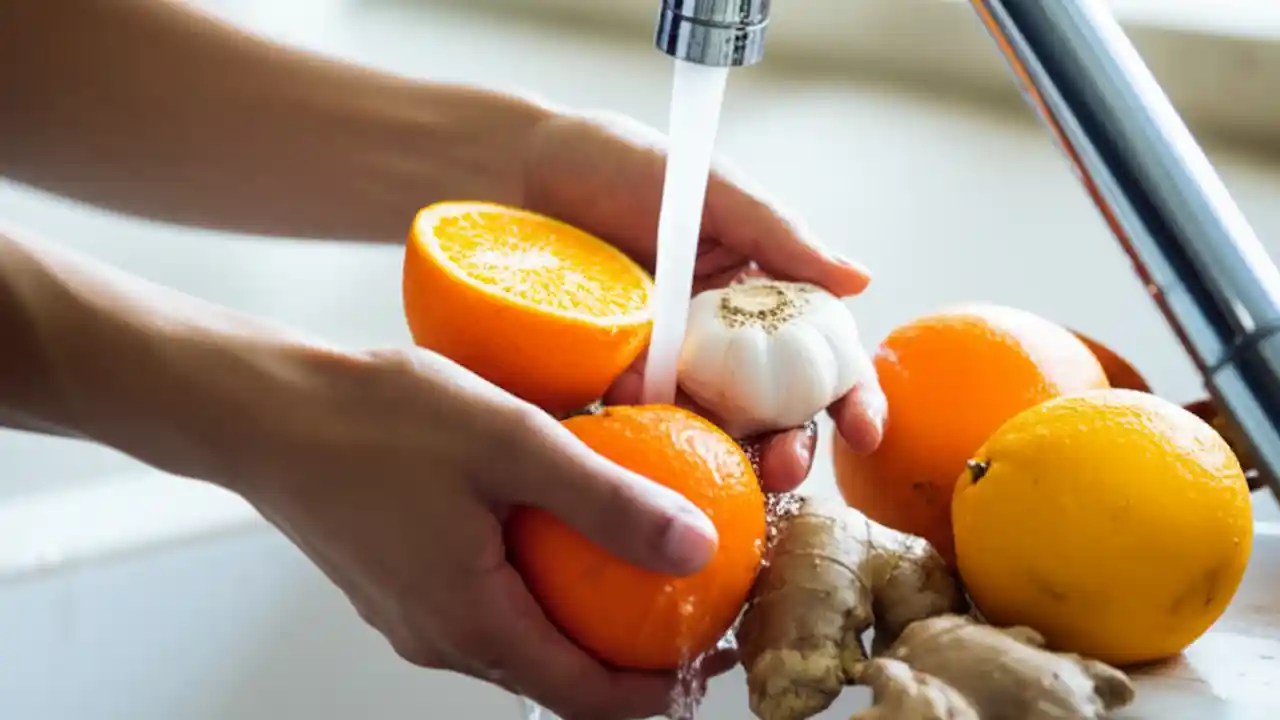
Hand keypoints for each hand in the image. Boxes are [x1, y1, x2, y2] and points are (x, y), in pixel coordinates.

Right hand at [240, 348, 732, 719]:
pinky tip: (558, 530)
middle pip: (559, 678)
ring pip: (523, 642)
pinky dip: (540, 589)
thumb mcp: (510, 444)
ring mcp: (415, 616)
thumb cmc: (372, 420)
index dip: (661, 689)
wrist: (263, 410)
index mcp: (472, 623)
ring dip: (587, 619)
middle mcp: (440, 638)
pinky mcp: (400, 585)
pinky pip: (487, 607)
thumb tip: (696, 546)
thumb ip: (605, 499)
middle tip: (691, 600)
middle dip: (634, 655)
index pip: (588, 698)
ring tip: (635, 561)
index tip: (713, 649)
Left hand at [520, 111, 886, 492]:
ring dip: (725, 459)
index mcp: (758, 295)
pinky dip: (645, 432)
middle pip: (774, 411)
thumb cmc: (621, 163)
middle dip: (790, 448)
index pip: (821, 355)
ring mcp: (664, 366)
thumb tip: (862, 280)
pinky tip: (638, 430)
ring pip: (711, 429)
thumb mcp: (709, 190)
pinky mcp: (609, 380)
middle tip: (784, 470)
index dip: (851, 395)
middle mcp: (719, 340)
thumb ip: (780, 236)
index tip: (864, 431)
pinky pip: (636, 421)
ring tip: (723, 472)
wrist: (517, 168)